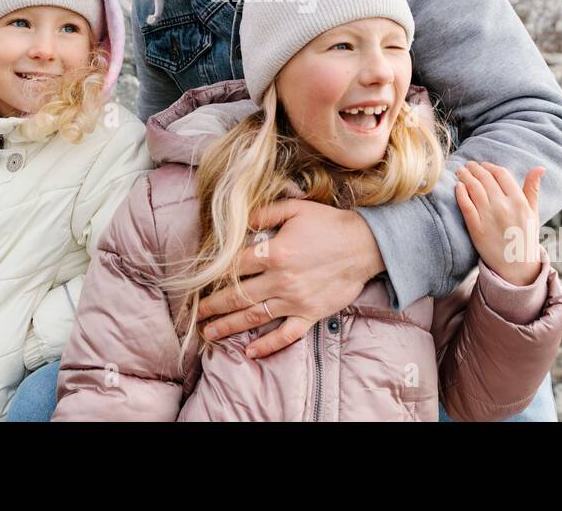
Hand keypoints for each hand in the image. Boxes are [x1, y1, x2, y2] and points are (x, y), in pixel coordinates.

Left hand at [195, 198, 383, 358]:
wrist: (365, 244)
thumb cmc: (329, 224)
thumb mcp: (295, 209)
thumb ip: (265, 213)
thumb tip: (241, 218)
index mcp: (274, 253)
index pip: (234, 266)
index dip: (213, 274)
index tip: (199, 282)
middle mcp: (281, 280)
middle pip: (238, 295)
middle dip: (213, 305)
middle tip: (195, 313)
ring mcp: (295, 301)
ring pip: (255, 317)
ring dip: (229, 326)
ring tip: (209, 333)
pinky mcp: (311, 314)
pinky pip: (286, 335)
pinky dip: (268, 345)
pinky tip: (250, 352)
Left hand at [454, 161, 543, 286]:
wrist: (516, 266)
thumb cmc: (525, 236)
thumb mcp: (533, 212)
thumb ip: (532, 189)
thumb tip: (540, 168)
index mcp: (519, 201)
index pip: (501, 174)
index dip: (490, 166)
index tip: (483, 165)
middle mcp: (504, 207)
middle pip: (485, 178)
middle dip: (475, 168)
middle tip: (469, 166)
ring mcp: (489, 217)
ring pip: (473, 188)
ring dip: (465, 176)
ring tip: (461, 172)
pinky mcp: (476, 228)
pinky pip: (465, 205)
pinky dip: (460, 193)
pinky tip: (458, 187)